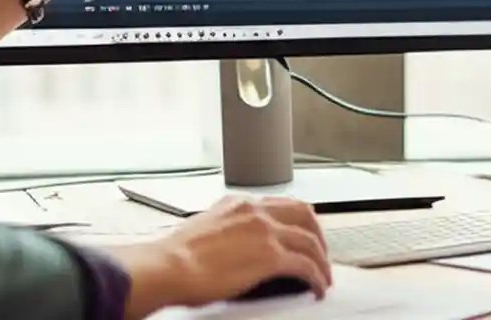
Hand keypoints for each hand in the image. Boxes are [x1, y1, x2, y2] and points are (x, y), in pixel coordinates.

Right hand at [106, 196, 332, 318]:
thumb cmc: (175, 257)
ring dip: (322, 260)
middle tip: (320, 255)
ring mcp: (265, 231)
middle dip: (317, 235)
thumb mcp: (204, 229)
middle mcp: (255, 210)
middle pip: (304, 214)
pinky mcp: (271, 256)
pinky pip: (306, 265)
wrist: (167, 267)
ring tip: (323, 277)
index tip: (300, 235)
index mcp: (238, 203)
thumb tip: (232, 245)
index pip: (280, 204)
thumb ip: (225, 230)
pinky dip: (317, 277)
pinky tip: (317, 288)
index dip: (297, 221)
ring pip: (310, 240)